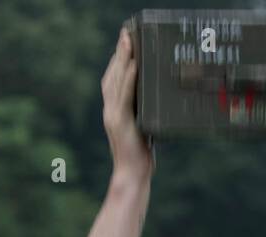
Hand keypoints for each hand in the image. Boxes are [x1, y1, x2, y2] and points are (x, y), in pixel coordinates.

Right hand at [101, 28, 152, 181]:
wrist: (132, 174)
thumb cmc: (140, 154)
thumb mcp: (143, 128)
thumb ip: (144, 112)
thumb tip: (156, 99)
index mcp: (114, 111)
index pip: (112, 80)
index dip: (117, 60)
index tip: (125, 41)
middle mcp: (110, 110)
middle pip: (112, 75)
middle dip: (119, 52)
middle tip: (126, 32)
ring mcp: (113, 115)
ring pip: (115, 80)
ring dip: (123, 58)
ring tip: (129, 40)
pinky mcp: (119, 121)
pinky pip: (124, 95)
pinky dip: (128, 78)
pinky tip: (133, 65)